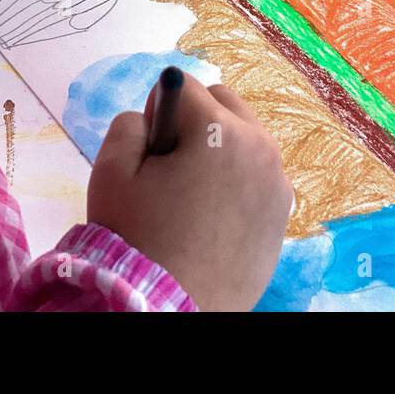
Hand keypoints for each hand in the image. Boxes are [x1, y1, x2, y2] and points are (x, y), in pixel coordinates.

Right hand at [87, 72, 292, 310]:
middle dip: (196, 120)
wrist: (170, 307)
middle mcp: (259, 146)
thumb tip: (153, 117)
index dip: (157, 111)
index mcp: (218, 131)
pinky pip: (258, 174)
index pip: (184, 86)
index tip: (150, 149)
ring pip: (245, 136)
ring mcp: (277, 180)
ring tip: (194, 193)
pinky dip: (238, 180)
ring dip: (220, 148)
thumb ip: (129, 124)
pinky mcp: (283, 211)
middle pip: (224, 102)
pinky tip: (215, 215)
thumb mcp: (111, 171)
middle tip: (172, 167)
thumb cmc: (138, 238)